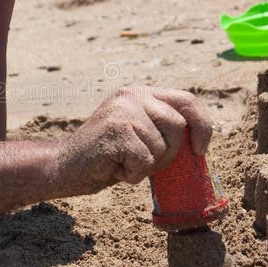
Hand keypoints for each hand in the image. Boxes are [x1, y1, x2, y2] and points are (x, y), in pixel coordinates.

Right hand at [57, 85, 212, 194]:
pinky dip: (133, 174)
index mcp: (140, 93)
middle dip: (169, 153)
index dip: (203, 125)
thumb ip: (161, 127)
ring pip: (162, 147)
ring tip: (123, 162)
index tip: (201, 150)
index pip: (187, 100)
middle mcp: (132, 95)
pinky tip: (115, 168)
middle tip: (142, 161)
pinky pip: (145, 160)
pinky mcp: (116, 130)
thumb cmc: (106, 157)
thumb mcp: (137, 133)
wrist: (64, 167)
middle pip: (178, 126)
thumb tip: (200, 140)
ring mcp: (123, 111)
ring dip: (147, 166)